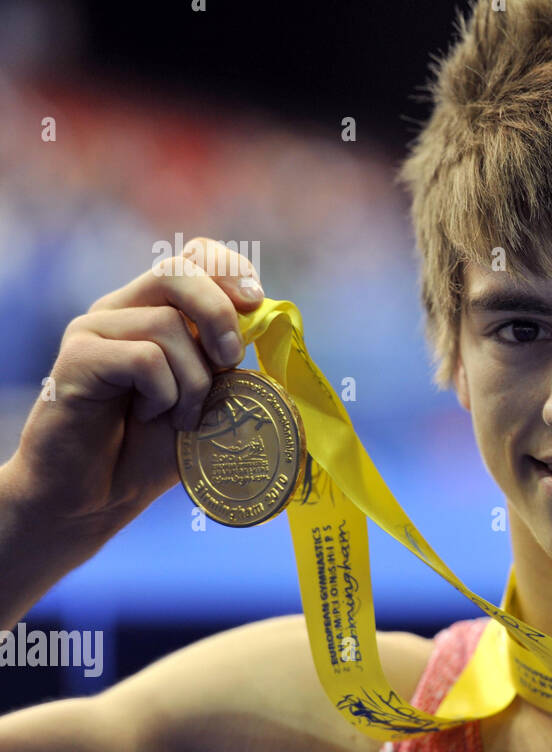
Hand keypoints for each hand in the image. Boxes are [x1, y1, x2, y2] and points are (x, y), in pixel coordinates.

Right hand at [3, 238, 263, 538]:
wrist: (95, 495)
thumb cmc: (153, 449)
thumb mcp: (207, 397)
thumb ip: (229, 359)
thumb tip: (275, 326)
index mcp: (153, 309)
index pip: (193, 256)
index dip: (230, 270)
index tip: (257, 303)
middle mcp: (120, 309)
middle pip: (177, 271)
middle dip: (219, 314)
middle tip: (231, 361)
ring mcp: (93, 331)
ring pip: (167, 325)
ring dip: (193, 380)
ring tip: (181, 416)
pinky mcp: (76, 358)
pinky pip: (143, 359)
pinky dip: (163, 394)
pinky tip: (149, 418)